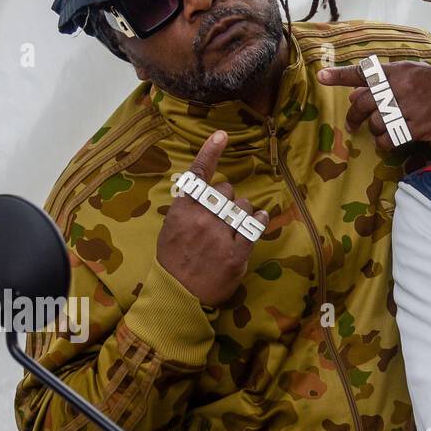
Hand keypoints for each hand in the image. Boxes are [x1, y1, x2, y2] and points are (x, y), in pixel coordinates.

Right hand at [158, 131, 268, 307]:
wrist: (179, 295)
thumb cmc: (174, 261)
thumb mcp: (170, 228)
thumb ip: (187, 208)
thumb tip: (204, 190)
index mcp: (182, 211)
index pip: (198, 175)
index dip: (210, 151)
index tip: (222, 135)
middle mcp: (201, 220)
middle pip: (226, 191)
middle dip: (228, 198)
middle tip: (222, 214)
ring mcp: (220, 237)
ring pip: (242, 206)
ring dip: (242, 210)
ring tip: (234, 224)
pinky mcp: (236, 255)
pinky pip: (254, 227)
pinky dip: (258, 218)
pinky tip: (259, 217)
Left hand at [317, 60, 430, 147]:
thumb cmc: (425, 83)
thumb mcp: (403, 74)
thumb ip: (378, 83)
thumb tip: (353, 95)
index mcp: (393, 73)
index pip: (362, 73)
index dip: (340, 76)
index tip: (322, 77)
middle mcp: (398, 89)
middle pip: (363, 104)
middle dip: (354, 116)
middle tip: (352, 123)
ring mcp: (408, 108)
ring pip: (375, 124)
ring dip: (373, 129)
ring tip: (380, 128)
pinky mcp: (416, 127)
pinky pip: (389, 139)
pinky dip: (384, 142)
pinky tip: (388, 139)